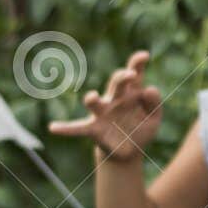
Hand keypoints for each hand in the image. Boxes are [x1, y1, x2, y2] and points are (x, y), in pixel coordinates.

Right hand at [47, 50, 161, 161]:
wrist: (130, 152)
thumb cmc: (141, 129)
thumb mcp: (154, 118)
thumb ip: (154, 103)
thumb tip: (149, 89)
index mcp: (131, 94)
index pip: (134, 74)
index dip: (137, 64)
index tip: (145, 56)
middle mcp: (115, 99)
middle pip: (116, 83)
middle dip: (122, 77)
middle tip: (131, 75)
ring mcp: (102, 113)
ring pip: (94, 102)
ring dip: (92, 99)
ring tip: (92, 97)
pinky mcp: (94, 129)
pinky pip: (77, 127)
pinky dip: (65, 128)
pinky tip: (53, 128)